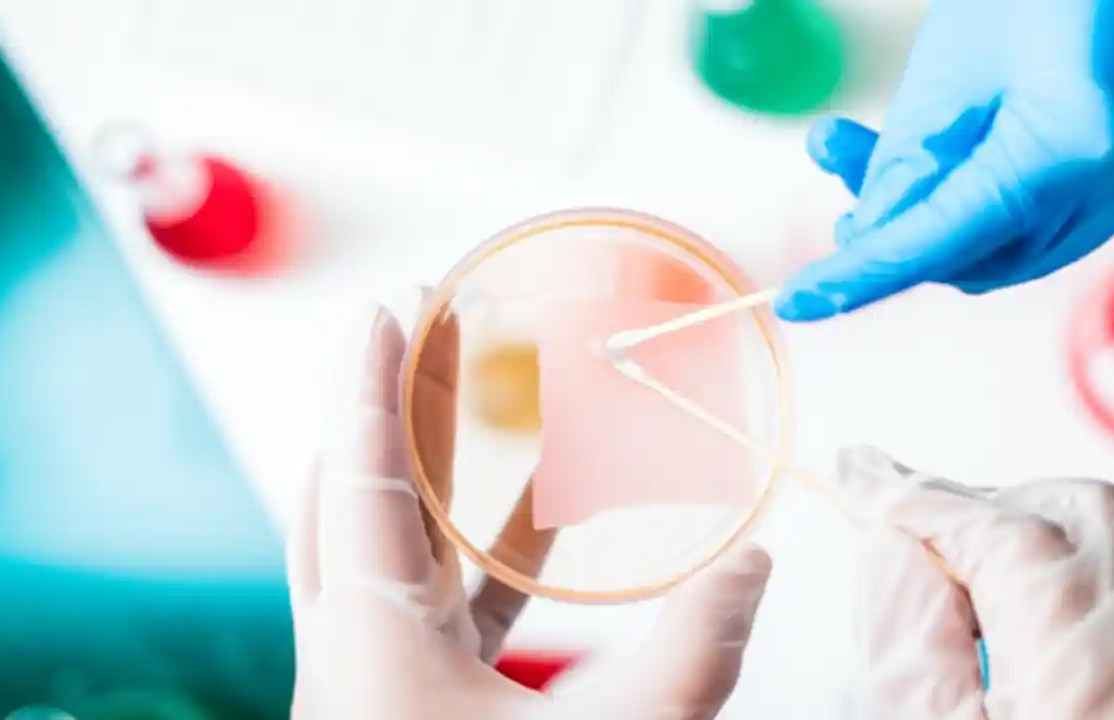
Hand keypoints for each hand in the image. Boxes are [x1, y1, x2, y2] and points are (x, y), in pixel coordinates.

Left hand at [286, 303, 772, 718]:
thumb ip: (699, 650)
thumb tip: (759, 559)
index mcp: (373, 649)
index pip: (363, 476)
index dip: (375, 378)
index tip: (388, 302)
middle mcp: (354, 654)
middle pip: (361, 491)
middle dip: (399, 399)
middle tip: (430, 318)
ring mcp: (377, 680)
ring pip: (394, 543)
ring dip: (442, 466)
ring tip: (485, 390)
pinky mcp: (414, 705)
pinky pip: (442, 599)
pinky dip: (488, 547)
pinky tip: (549, 515)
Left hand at [776, 0, 1113, 321]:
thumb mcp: (954, 67)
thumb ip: (910, 158)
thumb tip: (864, 241)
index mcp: (1062, 157)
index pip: (940, 241)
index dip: (862, 275)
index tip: (799, 300)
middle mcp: (1085, 203)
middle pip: (952, 259)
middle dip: (881, 222)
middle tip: (840, 150)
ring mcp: (1087, 213)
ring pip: (959, 252)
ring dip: (894, 207)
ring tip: (843, 138)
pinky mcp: (1073, 210)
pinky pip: (981, 232)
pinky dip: (925, 205)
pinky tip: (889, 154)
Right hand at [834, 446, 1113, 717]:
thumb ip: (903, 627)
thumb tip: (889, 542)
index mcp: (1076, 636)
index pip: (978, 520)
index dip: (902, 492)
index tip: (854, 472)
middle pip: (1066, 511)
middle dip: (984, 514)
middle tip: (918, 544)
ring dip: (1048, 541)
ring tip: (987, 601)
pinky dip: (1111, 577)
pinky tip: (1068, 625)